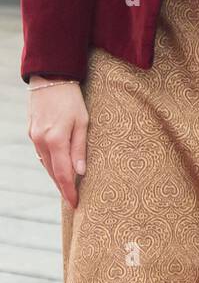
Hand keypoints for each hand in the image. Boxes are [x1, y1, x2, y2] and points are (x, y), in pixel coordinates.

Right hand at [27, 78, 88, 208]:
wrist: (51, 78)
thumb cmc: (72, 98)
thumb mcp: (83, 121)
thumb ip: (80, 147)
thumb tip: (80, 173)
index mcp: (56, 140)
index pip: (63, 174)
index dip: (69, 191)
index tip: (75, 204)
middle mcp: (41, 141)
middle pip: (52, 172)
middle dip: (62, 187)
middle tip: (72, 200)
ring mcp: (34, 137)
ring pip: (45, 164)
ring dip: (56, 176)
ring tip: (67, 187)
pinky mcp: (31, 132)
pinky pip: (41, 153)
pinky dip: (50, 163)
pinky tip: (57, 166)